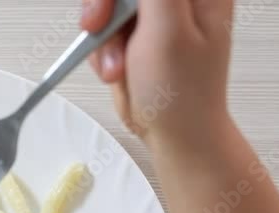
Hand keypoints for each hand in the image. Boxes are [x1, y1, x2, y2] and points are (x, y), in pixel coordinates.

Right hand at [80, 0, 235, 146]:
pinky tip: (115, 69)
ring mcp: (153, 13)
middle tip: (97, 25)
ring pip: (106, 2)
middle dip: (103, 5)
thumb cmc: (182, 91)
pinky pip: (102, 24)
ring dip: (101, 34)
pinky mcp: (133, 33)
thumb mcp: (167, 28)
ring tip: (115, 65)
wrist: (174, 134)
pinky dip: (100, 49)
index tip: (110, 5)